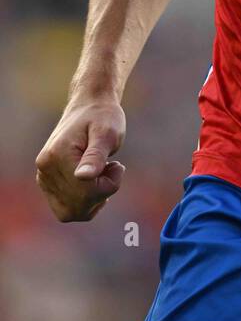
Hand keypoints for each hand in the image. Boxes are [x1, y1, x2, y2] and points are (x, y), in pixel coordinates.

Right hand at [35, 98, 126, 221]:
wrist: (90, 107)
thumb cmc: (103, 117)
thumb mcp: (107, 133)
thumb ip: (96, 156)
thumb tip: (83, 177)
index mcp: (57, 155)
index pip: (85, 191)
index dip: (108, 185)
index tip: (117, 166)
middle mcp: (45, 168)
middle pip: (77, 207)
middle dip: (101, 194)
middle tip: (112, 169)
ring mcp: (43, 177)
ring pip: (70, 213)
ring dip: (92, 201)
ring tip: (102, 174)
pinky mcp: (47, 183)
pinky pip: (67, 208)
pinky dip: (84, 201)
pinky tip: (94, 181)